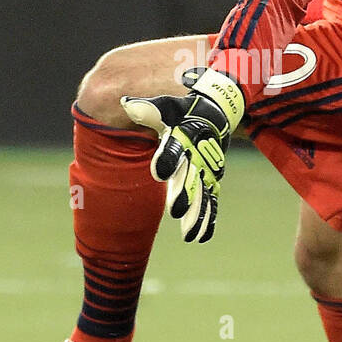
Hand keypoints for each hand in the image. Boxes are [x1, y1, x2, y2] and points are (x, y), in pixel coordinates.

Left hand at [121, 68, 244, 243]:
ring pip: (203, 193)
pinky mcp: (211, 180)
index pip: (176, 147)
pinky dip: (207, 218)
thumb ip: (147, 109)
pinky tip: (200, 236)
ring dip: (198, 213)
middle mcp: (200, 154)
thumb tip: (128, 104)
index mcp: (186, 134)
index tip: (159, 173)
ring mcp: (208, 169)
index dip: (168, 159)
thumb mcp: (165, 106)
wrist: (213, 109)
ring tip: (189, 234)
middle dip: (185, 193)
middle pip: (191, 176)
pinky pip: (210, 201)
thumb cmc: (181, 109)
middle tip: (176, 211)